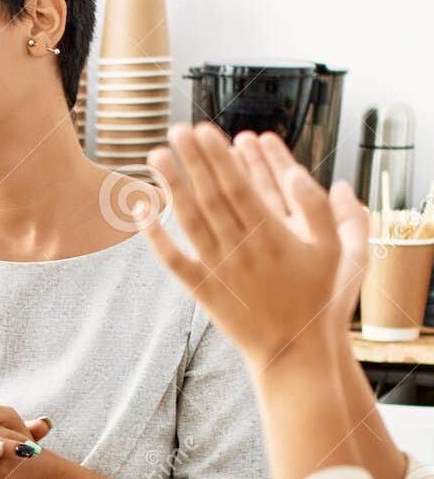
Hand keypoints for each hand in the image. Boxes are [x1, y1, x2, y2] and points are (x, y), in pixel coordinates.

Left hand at [142, 124, 345, 367]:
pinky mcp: (203, 290)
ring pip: (189, 220)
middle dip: (191, 159)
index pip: (237, 184)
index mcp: (272, 233)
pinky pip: (173, 259)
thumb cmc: (318, 298)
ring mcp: (218, 269)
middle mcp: (240, 248)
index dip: (217, 156)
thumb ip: (319, 210)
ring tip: (155, 156)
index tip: (204, 130)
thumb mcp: (336, 250)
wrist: (294, 350)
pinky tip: (142, 210)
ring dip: (170, 186)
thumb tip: (297, 173)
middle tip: (175, 129)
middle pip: (209, 194)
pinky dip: (155, 235)